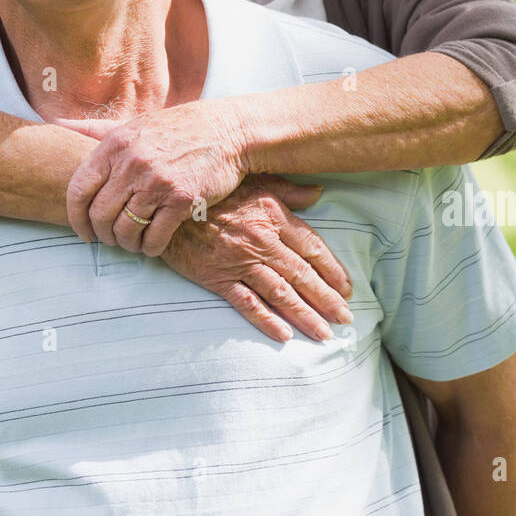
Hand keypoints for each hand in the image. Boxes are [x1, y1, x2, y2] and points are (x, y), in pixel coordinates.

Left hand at [60, 100, 250, 253]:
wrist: (228, 131)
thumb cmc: (177, 128)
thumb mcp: (133, 123)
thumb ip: (94, 129)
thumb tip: (56, 121)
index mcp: (115, 144)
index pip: (78, 189)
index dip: (74, 217)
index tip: (82, 231)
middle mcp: (132, 163)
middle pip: (100, 215)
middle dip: (101, 235)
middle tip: (110, 239)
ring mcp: (157, 182)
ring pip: (125, 230)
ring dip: (126, 244)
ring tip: (132, 243)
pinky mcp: (182, 200)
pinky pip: (155, 237)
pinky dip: (150, 248)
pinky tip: (152, 245)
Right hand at [160, 174, 352, 343]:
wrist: (167, 203)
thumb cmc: (213, 189)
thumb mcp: (253, 180)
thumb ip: (288, 190)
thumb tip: (318, 192)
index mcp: (273, 216)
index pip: (312, 247)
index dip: (333, 270)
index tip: (348, 288)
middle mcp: (261, 241)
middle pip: (302, 274)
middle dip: (327, 299)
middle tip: (346, 319)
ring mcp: (239, 261)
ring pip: (280, 292)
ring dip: (304, 315)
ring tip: (323, 333)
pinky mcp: (216, 277)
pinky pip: (246, 303)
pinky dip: (266, 320)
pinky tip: (283, 335)